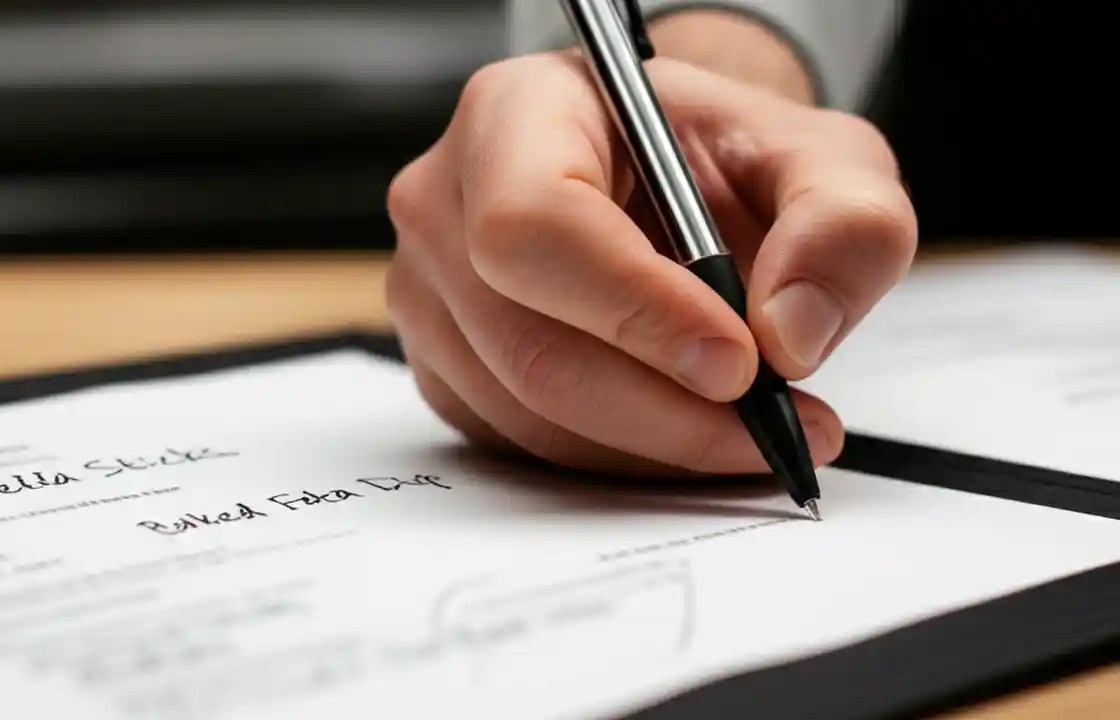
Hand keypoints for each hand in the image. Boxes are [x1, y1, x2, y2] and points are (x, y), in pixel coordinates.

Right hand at [385, 51, 915, 476]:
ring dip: (654, 446)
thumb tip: (789, 334)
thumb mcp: (823, 158)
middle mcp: (448, 202)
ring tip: (755, 430)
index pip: (538, 221)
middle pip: (529, 343)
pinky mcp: (444, 365)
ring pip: (528, 410)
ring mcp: (430, 292)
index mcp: (518, 113)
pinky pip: (520, 443)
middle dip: (666, 410)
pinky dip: (617, 458)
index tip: (738, 362)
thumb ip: (842, 222)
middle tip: (775, 428)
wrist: (673, 185)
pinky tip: (683, 428)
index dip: (633, 307)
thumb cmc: (722, 159)